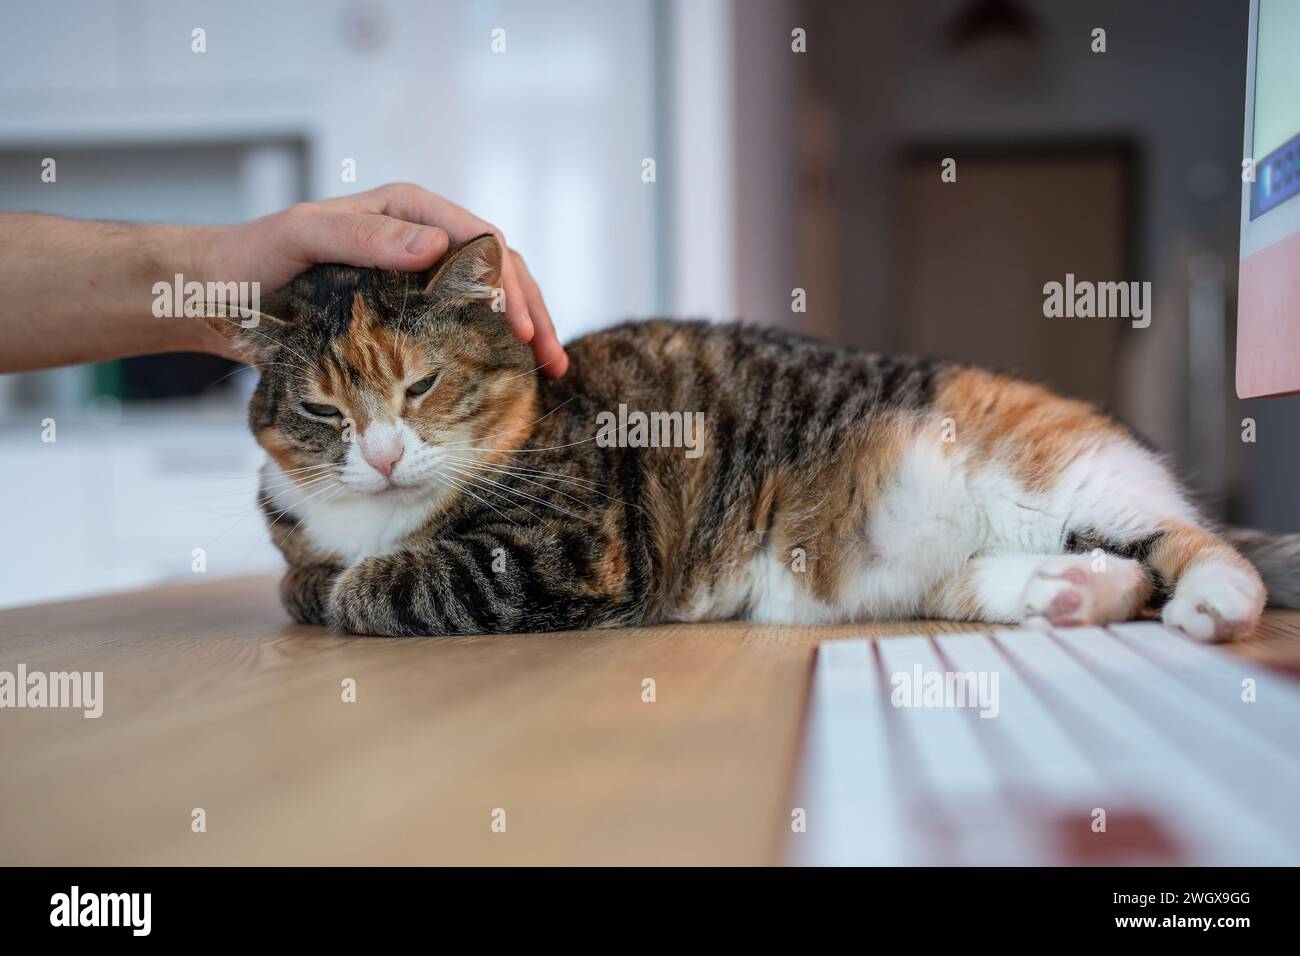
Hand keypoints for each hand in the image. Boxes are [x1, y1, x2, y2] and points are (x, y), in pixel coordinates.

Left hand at [191, 183, 567, 376]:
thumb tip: (436, 245)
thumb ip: (366, 238)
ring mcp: (419, 274)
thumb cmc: (253, 260)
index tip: (521, 329)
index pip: (479, 239)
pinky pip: (465, 322)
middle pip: (497, 269)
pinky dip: (494, 346)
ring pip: (489, 298)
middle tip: (551, 360)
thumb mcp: (303, 238)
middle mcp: (420, 237)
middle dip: (532, 312)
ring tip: (550, 372)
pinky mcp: (410, 309)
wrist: (220, 293)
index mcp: (405, 210)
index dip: (508, 284)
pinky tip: (511, 372)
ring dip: (525, 332)